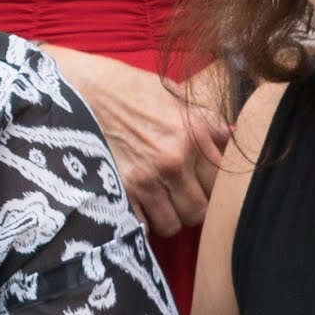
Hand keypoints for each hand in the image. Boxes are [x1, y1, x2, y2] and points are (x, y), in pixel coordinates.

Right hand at [51, 52, 229, 235]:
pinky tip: (138, 206)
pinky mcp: (118, 190)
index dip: (215, 189)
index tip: (202, 185)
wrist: (83, 88)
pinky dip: (142, 221)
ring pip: (172, 225)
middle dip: (192, 208)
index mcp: (192, 136)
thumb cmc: (129, 89)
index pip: (221, 184)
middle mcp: (172, 161)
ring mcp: (144, 179)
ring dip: (167, 217)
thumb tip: (232, 138)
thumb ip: (207, 123)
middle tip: (180, 197)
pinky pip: (141, 226)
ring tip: (159, 203)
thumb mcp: (175, 96)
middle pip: (199, 211)